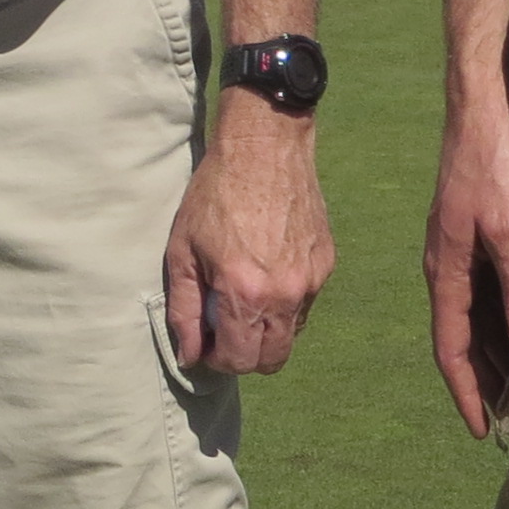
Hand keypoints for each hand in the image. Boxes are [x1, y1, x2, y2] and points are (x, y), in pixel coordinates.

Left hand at [165, 93, 331, 374]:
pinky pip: (305, 303)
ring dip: (267, 330)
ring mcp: (311, 279)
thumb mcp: (183, 251)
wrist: (264, 147)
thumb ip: (184, 310)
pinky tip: (265, 268)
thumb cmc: (215, 194)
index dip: (218, 360)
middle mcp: (285, 294)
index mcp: (246, 293)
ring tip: (243, 295)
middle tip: (223, 330)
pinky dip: (284, 302)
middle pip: (273, 359)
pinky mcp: (325, 263)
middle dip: (245, 355)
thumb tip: (189, 354)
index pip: (240, 360)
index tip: (206, 343)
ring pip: (292, 333)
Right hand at [424, 96, 508, 435]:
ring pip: (469, 316)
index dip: (467, 392)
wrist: (483, 110)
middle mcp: (443, 266)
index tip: (481, 431)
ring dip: (490, 352)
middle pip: (458, 338)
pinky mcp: (468, 232)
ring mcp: (454, 248)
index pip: (451, 349)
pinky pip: (478, 291)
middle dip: (480, 380)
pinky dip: (496, 320)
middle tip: (508, 420)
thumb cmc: (496, 167)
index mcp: (446, 271)